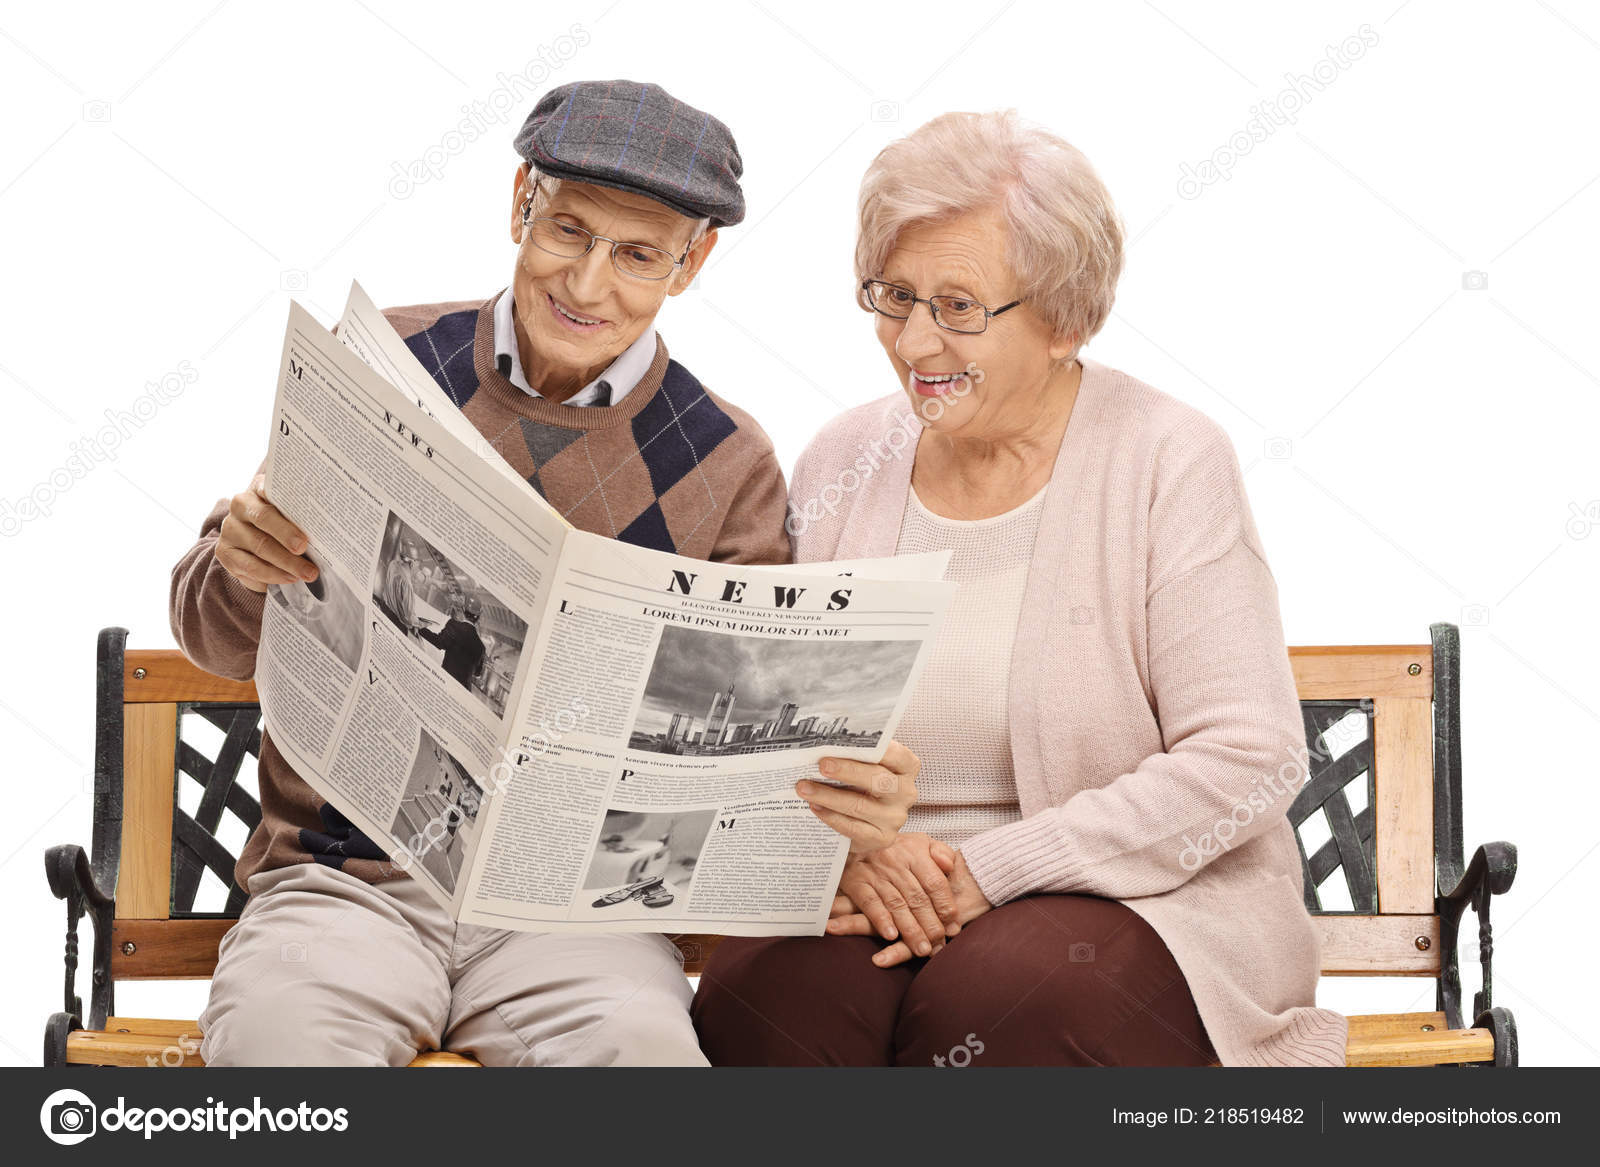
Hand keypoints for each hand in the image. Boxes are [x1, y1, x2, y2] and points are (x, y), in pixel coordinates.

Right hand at [216, 473, 316, 593]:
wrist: (255, 546)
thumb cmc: (283, 526)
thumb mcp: (291, 516)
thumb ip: (301, 516)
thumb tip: (327, 531)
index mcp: (258, 489)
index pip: (270, 489)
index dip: (287, 501)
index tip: (304, 519)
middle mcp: (240, 505)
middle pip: (264, 518)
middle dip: (287, 536)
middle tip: (304, 549)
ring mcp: (230, 529)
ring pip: (259, 546)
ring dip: (286, 562)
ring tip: (306, 573)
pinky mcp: (224, 552)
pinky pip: (249, 566)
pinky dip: (272, 574)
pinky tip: (289, 579)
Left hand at [795, 739, 918, 853]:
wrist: (866, 823)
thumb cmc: (862, 783)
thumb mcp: (865, 765)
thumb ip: (855, 754)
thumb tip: (824, 742)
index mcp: (906, 767)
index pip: (896, 754)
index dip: (874, 748)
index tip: (846, 743)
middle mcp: (905, 792)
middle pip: (878, 780)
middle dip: (847, 771)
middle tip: (821, 765)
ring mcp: (894, 818)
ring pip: (860, 806)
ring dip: (828, 796)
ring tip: (804, 787)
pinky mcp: (881, 838)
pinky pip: (853, 828)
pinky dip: (830, 816)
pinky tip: (814, 806)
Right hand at [836, 849, 992, 967]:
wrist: (856, 837)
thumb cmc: (895, 846)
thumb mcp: (921, 841)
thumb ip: (941, 852)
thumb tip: (950, 866)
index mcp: (914, 852)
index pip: (934, 882)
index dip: (945, 906)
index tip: (953, 926)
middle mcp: (895, 863)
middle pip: (917, 898)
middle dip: (930, 925)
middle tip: (939, 946)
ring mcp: (875, 873)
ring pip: (897, 905)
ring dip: (910, 930)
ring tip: (922, 949)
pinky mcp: (856, 882)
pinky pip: (870, 903)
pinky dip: (880, 920)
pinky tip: (891, 935)